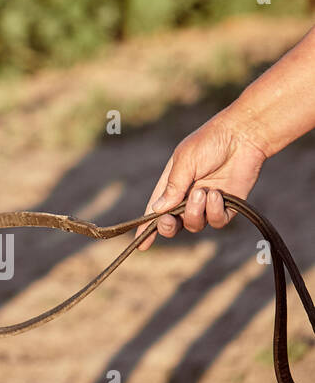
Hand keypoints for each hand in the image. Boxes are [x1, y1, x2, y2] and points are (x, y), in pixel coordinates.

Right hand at [139, 113, 266, 249]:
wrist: (242, 137)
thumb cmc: (208, 143)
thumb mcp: (184, 161)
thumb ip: (172, 187)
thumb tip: (157, 210)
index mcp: (171, 184)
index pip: (155, 209)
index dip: (147, 227)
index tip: (140, 244)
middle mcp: (187, 196)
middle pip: (173, 223)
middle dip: (168, 226)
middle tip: (170, 220)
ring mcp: (207, 203)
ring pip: (194, 224)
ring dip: (195, 212)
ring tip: (203, 192)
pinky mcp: (228, 206)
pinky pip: (217, 221)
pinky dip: (215, 211)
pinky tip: (218, 194)